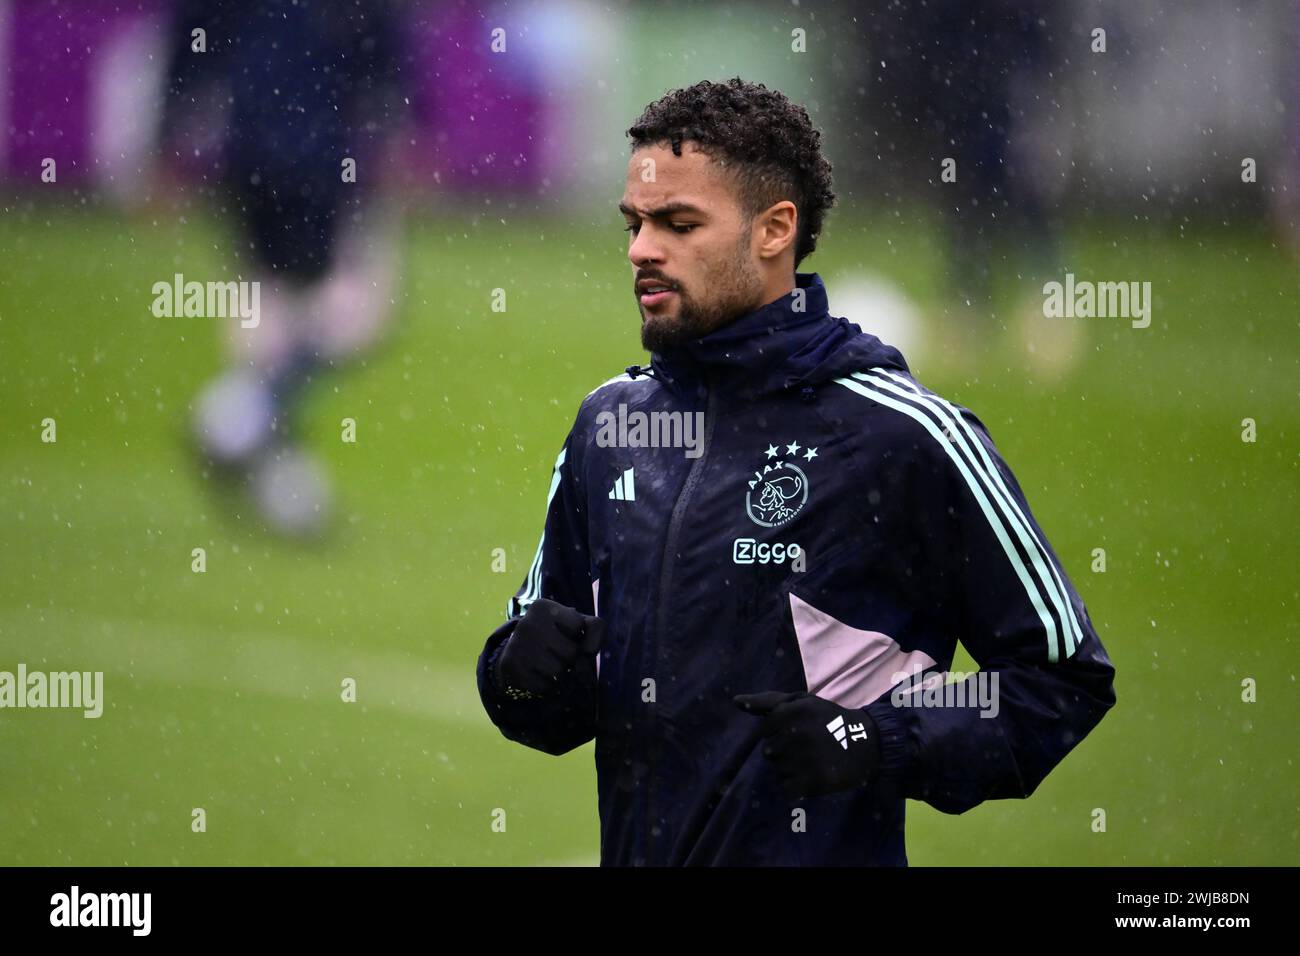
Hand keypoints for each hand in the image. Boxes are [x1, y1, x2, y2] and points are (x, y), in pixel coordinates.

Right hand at [496, 598, 605, 696]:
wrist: (519, 652)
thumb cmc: (555, 634)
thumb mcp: (575, 623)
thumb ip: (595, 629)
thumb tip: (589, 651)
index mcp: (543, 607)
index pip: (579, 626)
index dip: (579, 635)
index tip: (567, 634)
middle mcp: (527, 623)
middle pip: (572, 652)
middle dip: (572, 658)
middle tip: (560, 654)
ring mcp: (517, 647)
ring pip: (559, 672)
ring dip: (561, 674)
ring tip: (551, 665)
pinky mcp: (512, 669)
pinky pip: (545, 686)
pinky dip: (548, 685)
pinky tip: (540, 675)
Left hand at [733, 691, 880, 800]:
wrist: (865, 742)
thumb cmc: (828, 719)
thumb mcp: (801, 702)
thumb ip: (767, 702)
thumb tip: (735, 701)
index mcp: (789, 711)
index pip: (764, 730)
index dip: (779, 732)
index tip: (799, 730)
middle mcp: (794, 733)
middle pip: (769, 751)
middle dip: (785, 750)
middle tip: (809, 745)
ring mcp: (802, 758)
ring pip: (778, 770)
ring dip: (791, 767)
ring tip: (813, 759)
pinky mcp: (812, 781)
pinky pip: (787, 787)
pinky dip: (797, 785)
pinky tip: (813, 774)